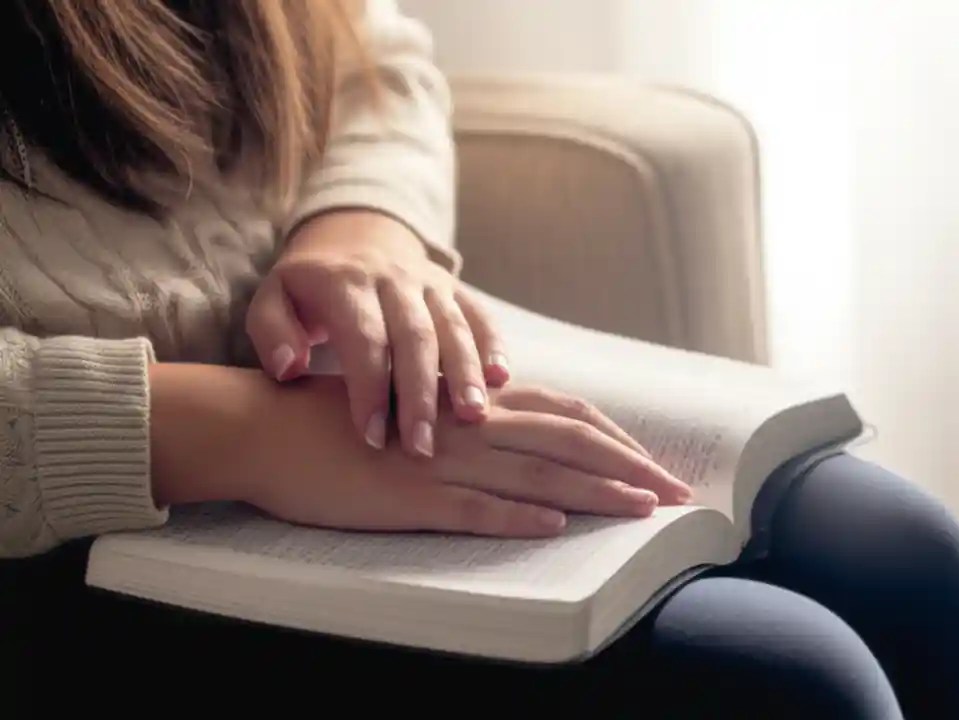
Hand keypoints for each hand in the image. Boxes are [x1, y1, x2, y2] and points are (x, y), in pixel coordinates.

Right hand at [150, 366, 691, 537]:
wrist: (268, 425)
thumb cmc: (347, 418)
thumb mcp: (421, 411)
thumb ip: (471, 422)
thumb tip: (525, 437)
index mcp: (473, 406)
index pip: (566, 415)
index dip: (616, 439)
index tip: (654, 464)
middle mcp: (468, 427)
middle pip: (568, 441)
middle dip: (629, 466)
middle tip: (675, 492)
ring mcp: (440, 462)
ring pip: (535, 475)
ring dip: (595, 492)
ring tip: (642, 510)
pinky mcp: (407, 497)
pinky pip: (472, 508)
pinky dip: (517, 518)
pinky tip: (554, 528)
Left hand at [246, 210, 508, 457]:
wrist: (352, 236)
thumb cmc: (308, 289)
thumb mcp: (272, 300)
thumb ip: (271, 333)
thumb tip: (289, 369)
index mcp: (346, 282)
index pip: (365, 338)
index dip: (370, 390)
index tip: (373, 439)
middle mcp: (394, 278)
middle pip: (415, 338)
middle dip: (421, 395)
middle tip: (423, 447)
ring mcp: (431, 282)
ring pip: (454, 327)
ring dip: (466, 374)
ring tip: (474, 417)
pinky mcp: (456, 289)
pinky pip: (481, 315)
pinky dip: (494, 346)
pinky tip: (502, 380)